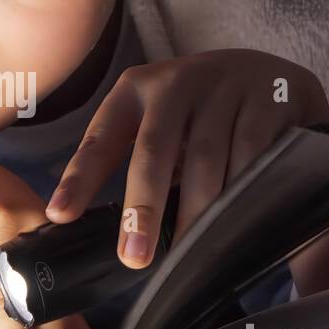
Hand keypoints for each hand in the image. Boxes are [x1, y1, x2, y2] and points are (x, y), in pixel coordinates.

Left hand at [44, 49, 328, 267]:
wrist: (266, 70)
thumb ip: (135, 167)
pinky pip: (253, 152)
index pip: (101, 139)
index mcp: (133, 92)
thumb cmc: (197, 114)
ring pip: (206, 158)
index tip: (60, 216)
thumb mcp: (159, 127)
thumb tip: (101, 229)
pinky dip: (244, 189)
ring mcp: (223, 87)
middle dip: (144, 209)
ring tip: (191, 252)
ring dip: (197, 209)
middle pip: (153, 151)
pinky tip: (239, 220)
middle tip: (135, 258)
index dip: (80, 179)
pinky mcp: (268, 97)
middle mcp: (174, 83)